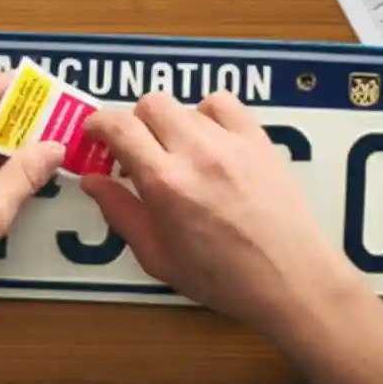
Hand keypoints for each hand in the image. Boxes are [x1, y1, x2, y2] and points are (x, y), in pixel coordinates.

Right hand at [81, 92, 369, 335]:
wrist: (290, 278)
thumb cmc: (222, 279)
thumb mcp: (158, 257)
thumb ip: (121, 213)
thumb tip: (93, 180)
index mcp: (165, 183)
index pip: (119, 126)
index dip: (98, 124)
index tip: (94, 134)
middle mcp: (196, 152)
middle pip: (150, 104)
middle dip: (134, 123)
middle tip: (135, 151)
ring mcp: (231, 141)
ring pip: (185, 104)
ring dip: (171, 122)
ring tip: (177, 153)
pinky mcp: (258, 139)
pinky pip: (223, 104)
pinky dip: (207, 114)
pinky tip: (209, 141)